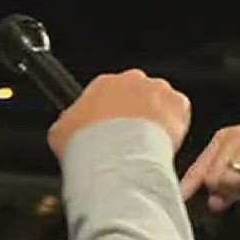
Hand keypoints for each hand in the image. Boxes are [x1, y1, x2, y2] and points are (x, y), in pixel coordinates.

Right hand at [48, 69, 189, 161]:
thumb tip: (66, 126)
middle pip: (136, 93)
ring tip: (146, 144)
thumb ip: (67, 123)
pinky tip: (162, 142)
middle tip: (129, 139)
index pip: (108, 93)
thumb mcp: (60, 133)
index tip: (110, 129)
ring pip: (159, 100)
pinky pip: (178, 110)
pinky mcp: (178, 103)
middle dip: (134, 113)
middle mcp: (132, 80)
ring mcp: (157, 90)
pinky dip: (174, 124)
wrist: (116, 158)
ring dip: (154, 117)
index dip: (110, 114)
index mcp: (103, 83)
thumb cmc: (89, 147)